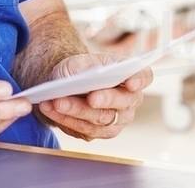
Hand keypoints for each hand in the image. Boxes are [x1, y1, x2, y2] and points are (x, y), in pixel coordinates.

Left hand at [36, 53, 152, 140]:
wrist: (66, 86)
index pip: (144, 76)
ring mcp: (118, 119)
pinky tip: (50, 109)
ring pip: (100, 119)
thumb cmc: (77, 71)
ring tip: (56, 102)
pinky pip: (85, 130)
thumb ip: (83, 67)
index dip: (139, 80)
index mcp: (129, 76)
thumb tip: (85, 76)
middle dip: (104, 99)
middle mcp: (129, 100)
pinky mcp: (101, 133)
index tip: (130, 82)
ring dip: (76, 111)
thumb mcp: (77, 62)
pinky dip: (66, 120)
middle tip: (90, 98)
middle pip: (122, 102)